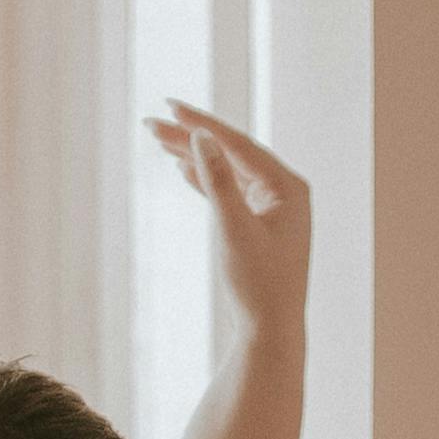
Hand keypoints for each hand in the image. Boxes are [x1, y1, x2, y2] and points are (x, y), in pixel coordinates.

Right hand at [149, 103, 311, 346]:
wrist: (270, 332)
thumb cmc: (257, 285)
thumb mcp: (233, 230)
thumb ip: (218, 181)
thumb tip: (201, 137)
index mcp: (288, 187)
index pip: (238, 144)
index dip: (202, 124)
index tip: (169, 106)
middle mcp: (285, 191)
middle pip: (231, 154)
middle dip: (191, 138)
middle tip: (151, 122)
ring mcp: (273, 208)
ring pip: (228, 172)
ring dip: (194, 156)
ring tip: (159, 139)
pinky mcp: (260, 225)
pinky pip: (230, 191)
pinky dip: (206, 179)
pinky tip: (184, 167)